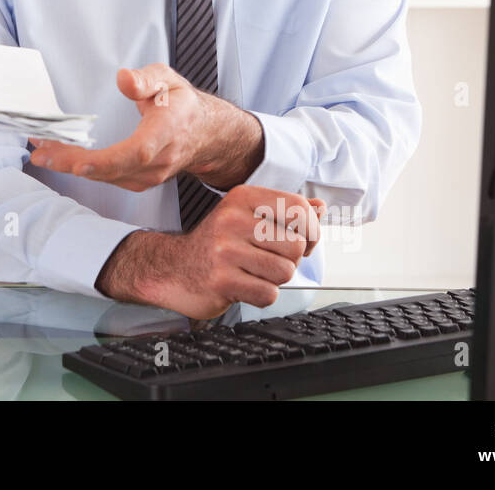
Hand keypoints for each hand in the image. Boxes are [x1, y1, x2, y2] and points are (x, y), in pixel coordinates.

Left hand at [28, 64, 263, 191]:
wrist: (204, 134)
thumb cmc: (182, 103)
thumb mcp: (168, 78)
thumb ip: (146, 79)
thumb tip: (123, 78)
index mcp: (167, 132)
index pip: (137, 152)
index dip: (107, 161)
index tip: (79, 163)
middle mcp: (158, 161)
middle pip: (112, 169)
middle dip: (72, 162)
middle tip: (40, 152)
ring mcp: (148, 176)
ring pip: (105, 176)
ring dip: (71, 165)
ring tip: (42, 151)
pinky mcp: (137, 180)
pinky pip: (106, 178)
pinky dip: (81, 168)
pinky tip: (60, 157)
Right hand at [96, 185, 324, 319]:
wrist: (174, 269)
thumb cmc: (216, 243)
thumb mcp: (247, 216)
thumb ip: (285, 211)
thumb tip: (320, 207)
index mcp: (242, 198)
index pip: (299, 208)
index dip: (312, 230)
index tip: (303, 240)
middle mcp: (232, 219)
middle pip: (297, 245)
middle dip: (291, 260)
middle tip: (269, 259)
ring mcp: (224, 250)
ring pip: (286, 272)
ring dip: (276, 279)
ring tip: (254, 272)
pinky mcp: (221, 280)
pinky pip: (268, 293)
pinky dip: (262, 295)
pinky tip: (244, 285)